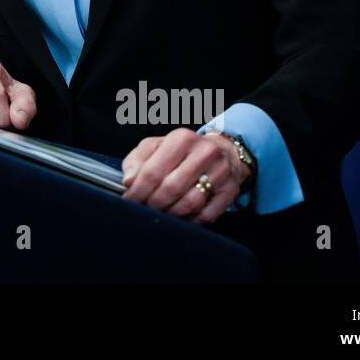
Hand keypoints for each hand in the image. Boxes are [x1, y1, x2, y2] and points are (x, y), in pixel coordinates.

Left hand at [120, 128, 249, 223]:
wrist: (224, 151)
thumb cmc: (183, 151)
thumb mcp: (157, 146)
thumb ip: (137, 160)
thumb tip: (128, 181)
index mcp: (181, 138)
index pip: (153, 171)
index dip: (137, 190)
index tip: (129, 200)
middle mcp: (204, 153)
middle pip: (171, 188)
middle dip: (153, 204)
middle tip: (143, 209)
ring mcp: (220, 172)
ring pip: (190, 203)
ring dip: (171, 214)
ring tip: (161, 213)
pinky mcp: (230, 191)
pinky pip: (206, 215)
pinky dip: (190, 221)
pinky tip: (181, 217)